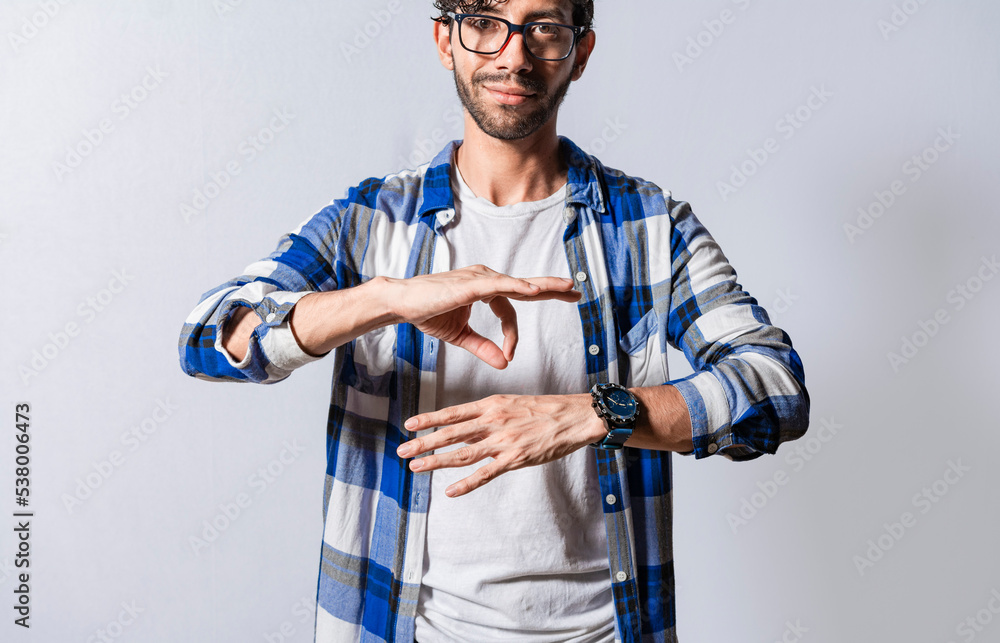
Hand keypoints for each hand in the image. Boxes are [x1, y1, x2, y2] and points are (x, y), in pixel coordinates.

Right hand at [386, 264, 580, 369]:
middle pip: (526, 285)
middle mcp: (486, 279)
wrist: (402, 303)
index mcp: (484, 289)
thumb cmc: (428, 313)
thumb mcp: (461, 335)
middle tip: (576, 291)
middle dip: (552, 289)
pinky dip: (519, 287)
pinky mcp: (472, 284)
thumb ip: (484, 347)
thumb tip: (504, 363)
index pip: (510, 311)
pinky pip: (501, 285)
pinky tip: (535, 291)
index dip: (512, 335)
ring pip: (519, 283)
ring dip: (545, 285)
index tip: (509, 355)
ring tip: (568, 287)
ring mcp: (480, 278)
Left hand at [396, 393, 605, 496]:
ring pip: (462, 453)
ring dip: (436, 461)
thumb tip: (465, 425)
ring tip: (416, 467)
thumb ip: (488, 415)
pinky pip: (485, 474)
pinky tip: (450, 491)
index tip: (409, 424)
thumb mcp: (512, 403)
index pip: (453, 413)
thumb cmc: (544, 410)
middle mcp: (493, 421)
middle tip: (402, 451)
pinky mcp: (515, 459)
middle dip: (424, 442)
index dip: (429, 420)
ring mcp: (503, 441)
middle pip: (451, 434)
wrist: (573, 417)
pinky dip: (466, 484)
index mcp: (491, 405)